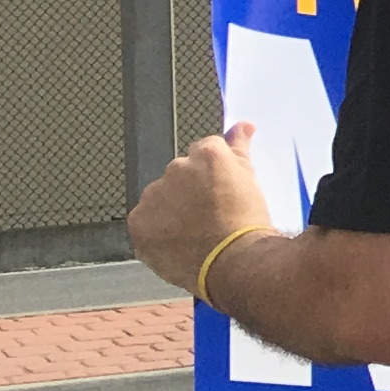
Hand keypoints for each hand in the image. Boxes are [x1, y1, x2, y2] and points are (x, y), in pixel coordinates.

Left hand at [129, 124, 274, 285]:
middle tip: (211, 214)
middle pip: (180, 173)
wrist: (235, 264)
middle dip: (190, 189)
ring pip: (160, 198)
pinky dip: (157, 231)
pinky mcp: (138, 223)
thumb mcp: (250, 181)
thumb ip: (239, 149)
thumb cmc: (247, 225)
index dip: (215, 173)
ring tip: (195, 233)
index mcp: (207, 155)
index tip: (221, 190)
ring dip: (172, 209)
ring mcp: (154, 196)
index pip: (206, 150)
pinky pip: (145, 222)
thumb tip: (241, 126)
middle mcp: (176, 169)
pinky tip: (179, 244)